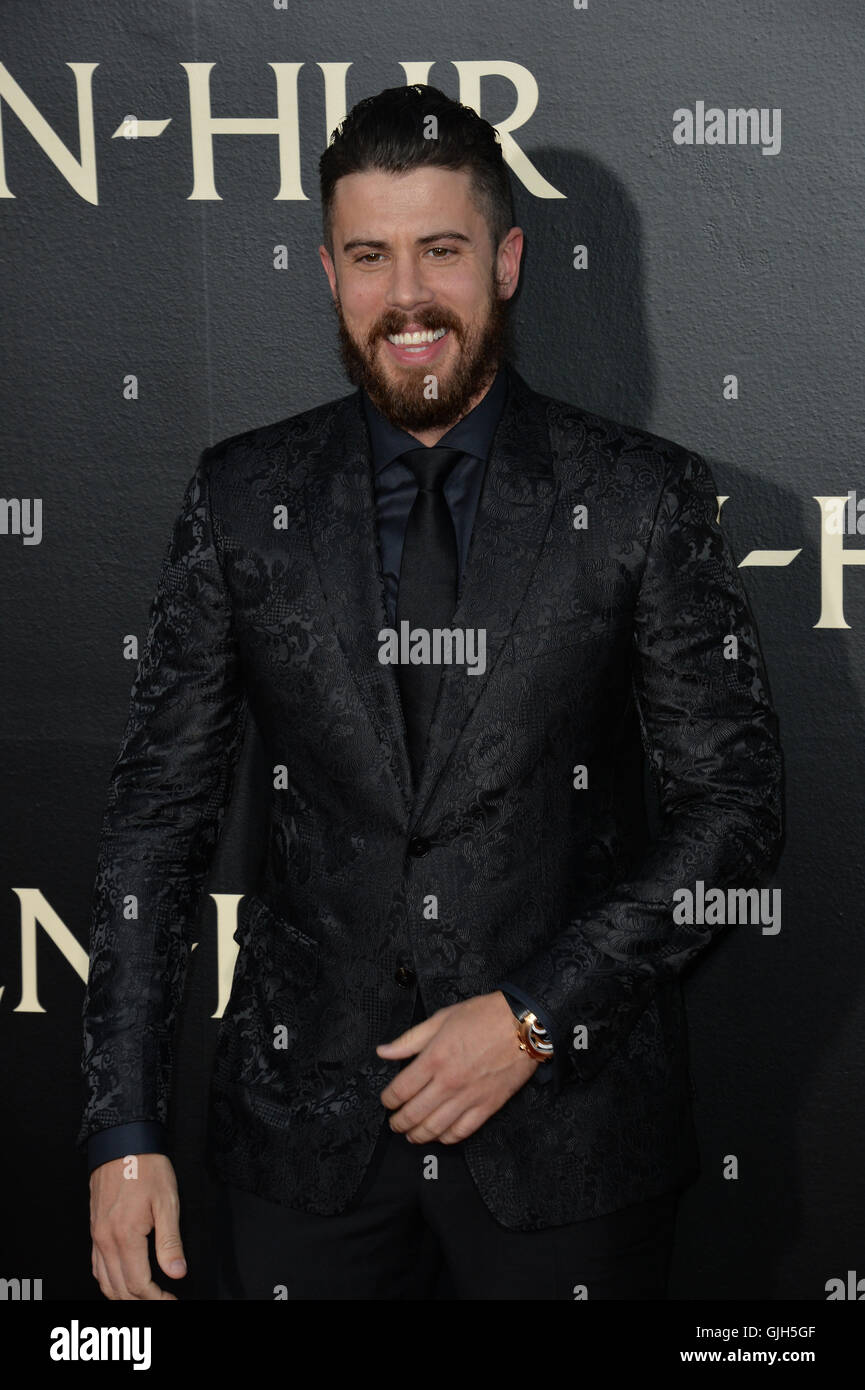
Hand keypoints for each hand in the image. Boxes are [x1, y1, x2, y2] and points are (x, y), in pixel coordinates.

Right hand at [89, 1153, 185, 1299]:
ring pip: (105, 1281)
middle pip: (120, 1288)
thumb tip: (177, 1272)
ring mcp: (96, 1235)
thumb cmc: (147, 1167)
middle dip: (142, 1301)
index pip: (138, 1284)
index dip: (157, 1298)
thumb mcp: (167, 1202)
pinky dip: (109, 1281)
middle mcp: (105, 1240)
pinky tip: (122, 1280)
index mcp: (124, 1236)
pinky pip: (96, 1266)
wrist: (123, 1142)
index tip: (173, 1300)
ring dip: (124, 1295)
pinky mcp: (94, 1229)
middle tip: (164, 1300)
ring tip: (146, 1296)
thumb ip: (170, 1242)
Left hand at [376, 990, 538, 1143]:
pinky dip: (448, 1138)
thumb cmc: (486, 1016)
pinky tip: (441, 1136)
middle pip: (414, 1113)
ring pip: (435, 1127)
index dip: (388, 1100)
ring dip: (419, 1135)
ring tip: (412, 1135)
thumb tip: (384, 1051)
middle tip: (395, 1124)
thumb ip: (410, 1039)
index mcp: (434, 1058)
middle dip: (399, 1123)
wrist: (523, 1024)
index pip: (401, 1090)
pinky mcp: (488, 1106)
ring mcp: (469, 1096)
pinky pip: (463, 1131)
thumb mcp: (442, 1018)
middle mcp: (449, 1082)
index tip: (387, 1101)